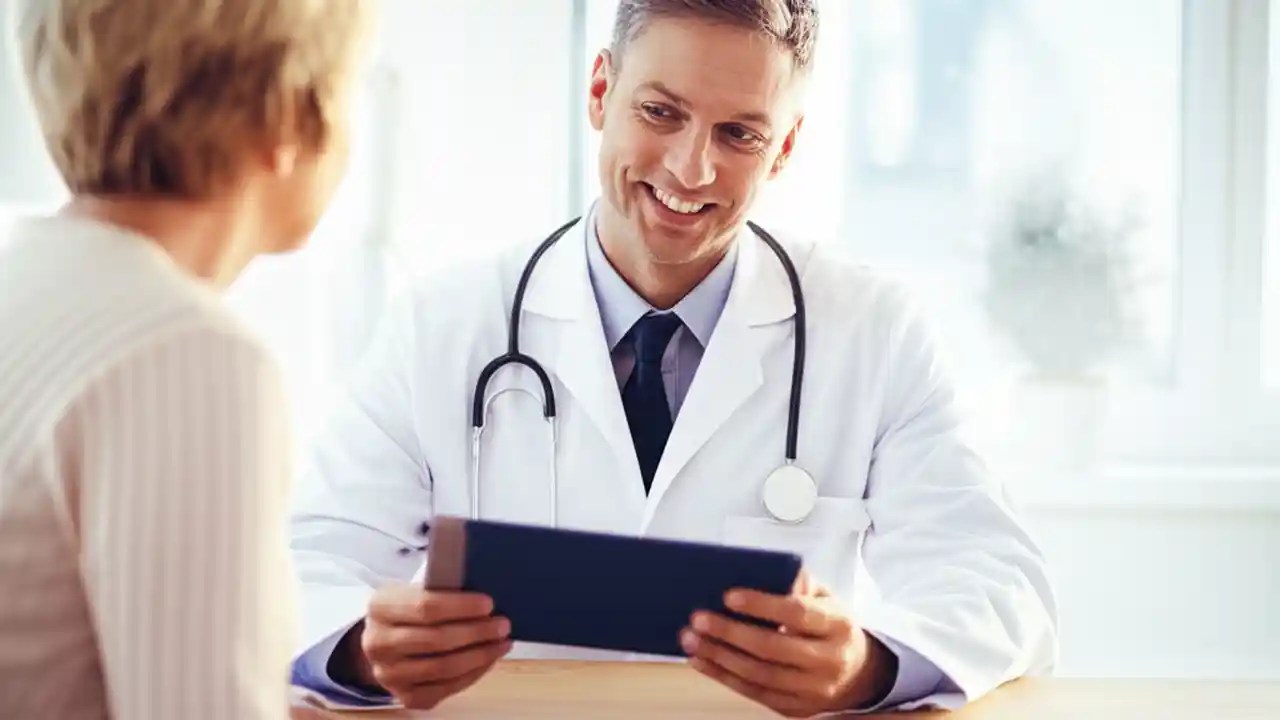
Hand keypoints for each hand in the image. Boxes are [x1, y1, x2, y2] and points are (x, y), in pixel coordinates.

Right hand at [336, 583, 512, 709]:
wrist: (385, 641)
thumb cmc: (409, 609)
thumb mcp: (414, 590)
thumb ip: (441, 590)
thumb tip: (484, 600)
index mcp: (380, 606)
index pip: (425, 607)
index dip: (460, 607)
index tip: (488, 604)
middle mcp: (378, 643)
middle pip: (436, 639)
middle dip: (476, 632)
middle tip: (503, 625)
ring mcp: (389, 674)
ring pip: (443, 668)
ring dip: (480, 655)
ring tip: (501, 643)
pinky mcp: (404, 695)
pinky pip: (445, 689)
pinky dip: (472, 674)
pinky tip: (488, 660)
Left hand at [680, 571, 896, 717]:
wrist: (858, 674)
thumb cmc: (831, 626)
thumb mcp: (827, 598)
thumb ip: (800, 582)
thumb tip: (765, 569)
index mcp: (838, 624)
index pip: (798, 613)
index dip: (762, 604)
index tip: (729, 596)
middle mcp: (829, 660)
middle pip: (773, 647)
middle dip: (730, 632)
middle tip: (699, 618)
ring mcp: (812, 689)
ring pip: (759, 674)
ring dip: (719, 656)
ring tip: (691, 639)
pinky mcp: (795, 708)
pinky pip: (753, 693)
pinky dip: (722, 676)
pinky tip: (701, 660)